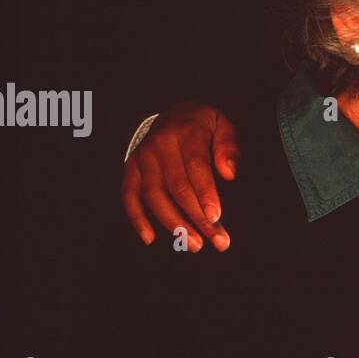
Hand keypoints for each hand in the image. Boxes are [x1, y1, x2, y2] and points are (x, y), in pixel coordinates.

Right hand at [121, 103, 238, 250]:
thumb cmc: (203, 126)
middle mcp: (161, 145)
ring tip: (194, 244)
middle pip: (177, 187)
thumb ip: (228, 147)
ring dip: (173, 223)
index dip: (205, 193)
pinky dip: (137, 218)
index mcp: (187, 132)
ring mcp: (143, 157)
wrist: (173, 113)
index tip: (215, 217)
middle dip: (196, 217)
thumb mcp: (222, 125)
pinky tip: (149, 238)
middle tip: (217, 241)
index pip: (196, 166)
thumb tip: (229, 174)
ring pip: (154, 196)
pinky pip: (129, 195)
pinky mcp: (131, 168)